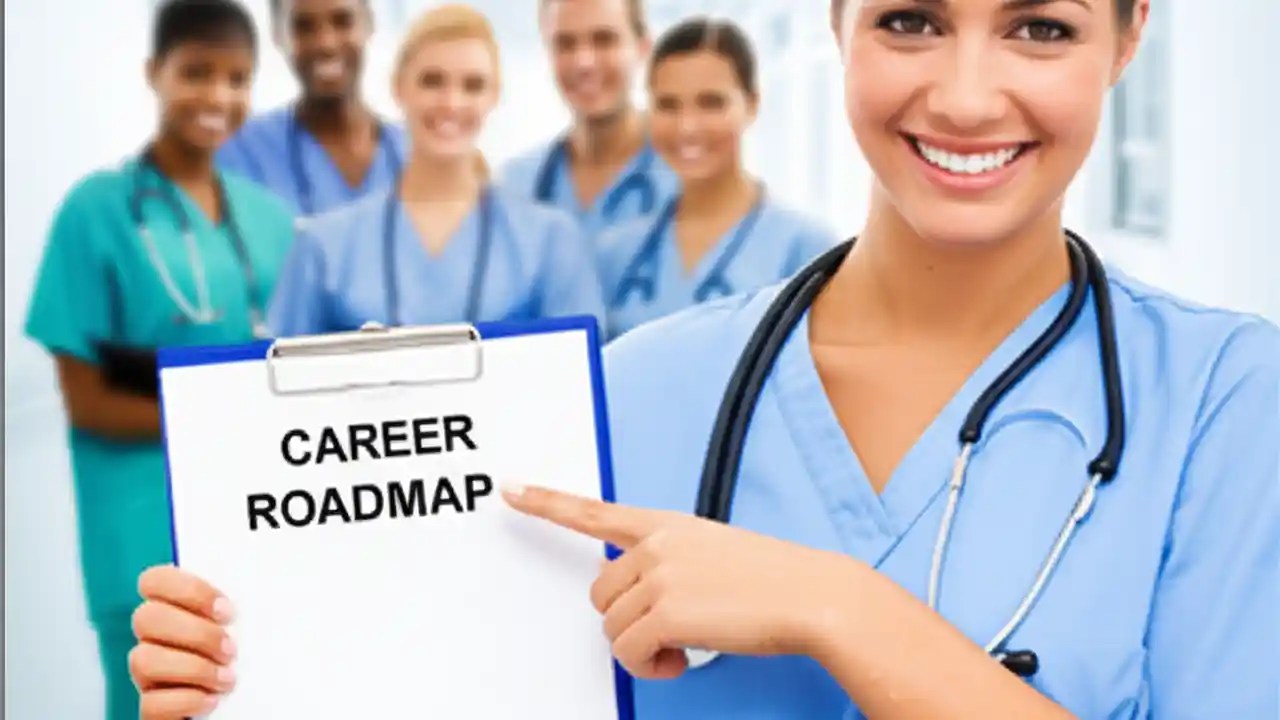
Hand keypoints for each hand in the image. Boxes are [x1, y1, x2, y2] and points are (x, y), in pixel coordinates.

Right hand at [130, 565, 236, 718]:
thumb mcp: (249, 626)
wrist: (249, 704)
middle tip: (231, 649)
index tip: (227, 611)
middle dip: (196, 633)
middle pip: (147, 617)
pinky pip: (151, 703)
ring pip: (143, 659)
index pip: (155, 580)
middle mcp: (153, 638)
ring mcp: (148, 674)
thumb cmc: (247, 658)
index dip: (189, 590)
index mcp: (173, 609)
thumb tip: (267, 590)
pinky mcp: (151, 707)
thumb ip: (240, 609)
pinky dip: (186, 701)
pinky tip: (212, 700)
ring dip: (193, 668)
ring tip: (227, 678)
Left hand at [502, 484, 859, 679]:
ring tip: (687, 644)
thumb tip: (629, 593)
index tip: (510, 490)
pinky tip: (684, 659)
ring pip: (612, 628)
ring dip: (644, 648)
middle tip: (673, 631)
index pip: (594, 512)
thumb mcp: (711, 553)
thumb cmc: (772, 580)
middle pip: (600, 595)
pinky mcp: (666, 611)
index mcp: (665, 524)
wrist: (813, 595)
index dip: (546, 502)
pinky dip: (652, 667)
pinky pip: (628, 653)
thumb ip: (666, 561)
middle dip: (629, 621)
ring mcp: (659, 575)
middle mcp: (655, 543)